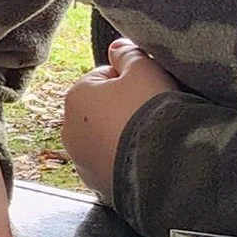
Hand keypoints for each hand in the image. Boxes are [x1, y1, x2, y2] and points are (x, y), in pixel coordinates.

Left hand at [61, 37, 179, 205]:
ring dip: (124, 138)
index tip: (151, 90)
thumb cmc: (152, 111)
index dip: (132, 80)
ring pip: (107, 140)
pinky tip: (148, 160)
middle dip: (124, 110)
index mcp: (75, 97)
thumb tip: (116, 48)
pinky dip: (128, 163)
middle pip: (103, 110)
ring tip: (152, 139)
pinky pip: (115, 167)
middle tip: (153, 115)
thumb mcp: (144, 69)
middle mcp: (69, 132)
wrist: (167, 168)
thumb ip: (127, 53)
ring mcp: (82, 163)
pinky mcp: (99, 188)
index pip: (104, 77)